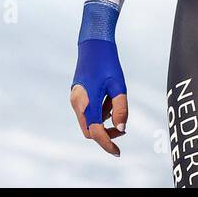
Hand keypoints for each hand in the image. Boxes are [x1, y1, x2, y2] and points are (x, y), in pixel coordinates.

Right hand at [70, 40, 127, 155]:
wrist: (93, 44)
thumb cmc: (108, 63)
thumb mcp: (119, 86)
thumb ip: (121, 109)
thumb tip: (121, 129)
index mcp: (87, 102)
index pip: (96, 132)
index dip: (107, 144)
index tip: (118, 152)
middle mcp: (77, 103)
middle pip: (90, 130)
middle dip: (106, 134)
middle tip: (122, 129)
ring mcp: (75, 99)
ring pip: (89, 121)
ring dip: (104, 121)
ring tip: (115, 101)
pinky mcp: (77, 95)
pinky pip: (88, 112)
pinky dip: (100, 112)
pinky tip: (108, 97)